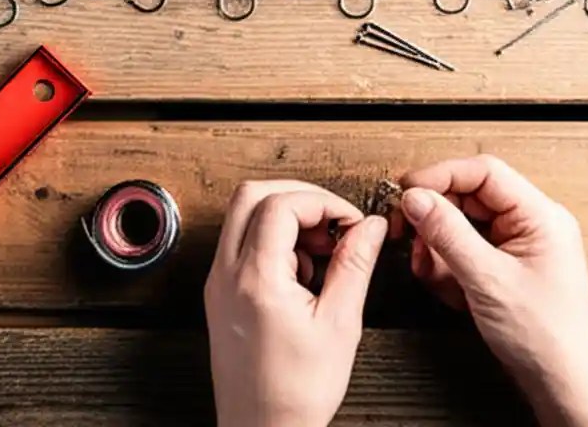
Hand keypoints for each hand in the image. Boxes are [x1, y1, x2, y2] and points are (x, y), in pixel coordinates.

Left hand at [205, 180, 387, 426]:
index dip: (322, 202)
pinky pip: (240, 246)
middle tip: (331, 223)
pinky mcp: (219, 296)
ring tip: (319, 256)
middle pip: (251, 197)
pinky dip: (272, 242)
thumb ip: (354, 265)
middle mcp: (226, 275)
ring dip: (284, 219)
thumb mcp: (340, 324)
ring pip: (242, 218)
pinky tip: (301, 275)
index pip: (280, 205)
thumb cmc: (297, 392)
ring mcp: (218, 284)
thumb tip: (370, 226)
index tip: (349, 222)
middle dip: (298, 198)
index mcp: (256, 279)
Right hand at [395, 156, 587, 426]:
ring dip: (439, 248)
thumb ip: (447, 233)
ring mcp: (517, 246)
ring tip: (438, 274)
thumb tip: (416, 198)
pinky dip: (448, 267)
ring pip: (461, 226)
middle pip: (468, 197)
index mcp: (541, 216)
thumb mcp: (487, 279)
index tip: (408, 190)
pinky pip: (465, 251)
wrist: (560, 382)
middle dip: (435, 219)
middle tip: (408, 233)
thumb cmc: (546, 337)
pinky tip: (451, 289)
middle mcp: (531, 225)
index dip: (440, 176)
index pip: (484, 173)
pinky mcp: (504, 267)